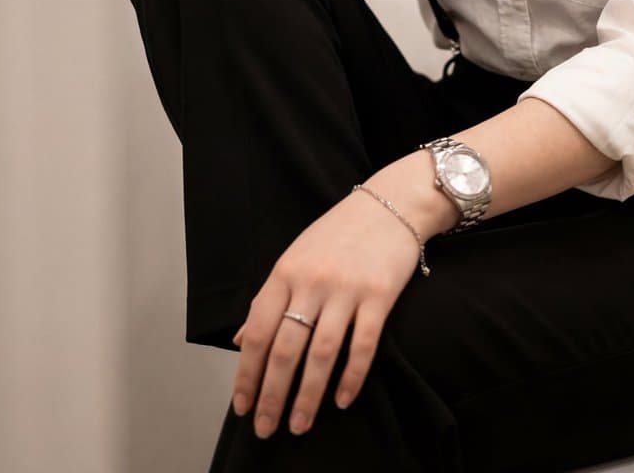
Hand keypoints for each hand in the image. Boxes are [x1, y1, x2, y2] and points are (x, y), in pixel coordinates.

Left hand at [230, 187, 424, 437]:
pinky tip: (342, 400)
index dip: (247, 373)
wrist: (392, 203)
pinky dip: (351, 377)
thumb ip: (270, 298)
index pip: (258, 331)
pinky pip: (363, 344)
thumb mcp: (296, 256)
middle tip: (266, 428)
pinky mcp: (380, 295)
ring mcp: (347, 288)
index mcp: (285, 271)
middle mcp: (312, 281)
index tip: (242, 405)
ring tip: (299, 425)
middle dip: (273, 394)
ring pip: (321, 353)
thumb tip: (241, 340)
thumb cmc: (340, 232)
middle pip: (286, 348)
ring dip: (308, 395)